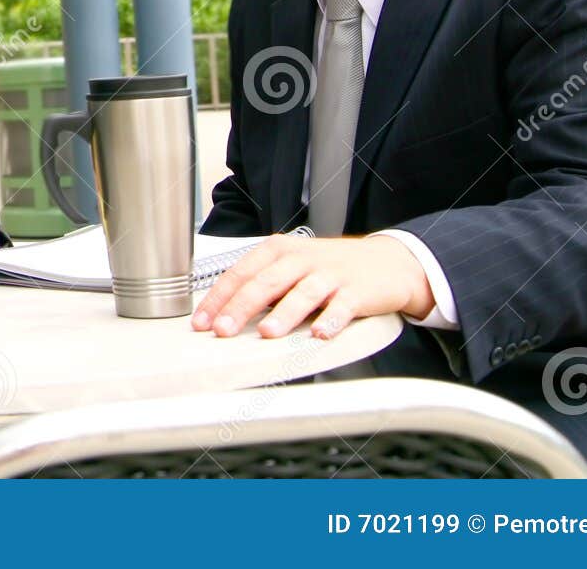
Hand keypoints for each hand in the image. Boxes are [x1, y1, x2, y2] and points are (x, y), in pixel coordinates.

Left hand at [191, 234, 434, 339]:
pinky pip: (342, 307)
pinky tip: (320, 334)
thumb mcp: (290, 267)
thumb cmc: (328, 268)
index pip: (240, 273)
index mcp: (277, 251)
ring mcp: (330, 274)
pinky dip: (331, 320)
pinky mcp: (357, 291)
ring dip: (283, 314)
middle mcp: (301, 259)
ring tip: (266, 333)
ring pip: (302, 293)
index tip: (202, 322)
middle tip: (223, 330)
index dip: (219, 298)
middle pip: (265, 282)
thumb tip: (223, 313)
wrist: (385, 263)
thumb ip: (261, 285)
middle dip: (240, 307)